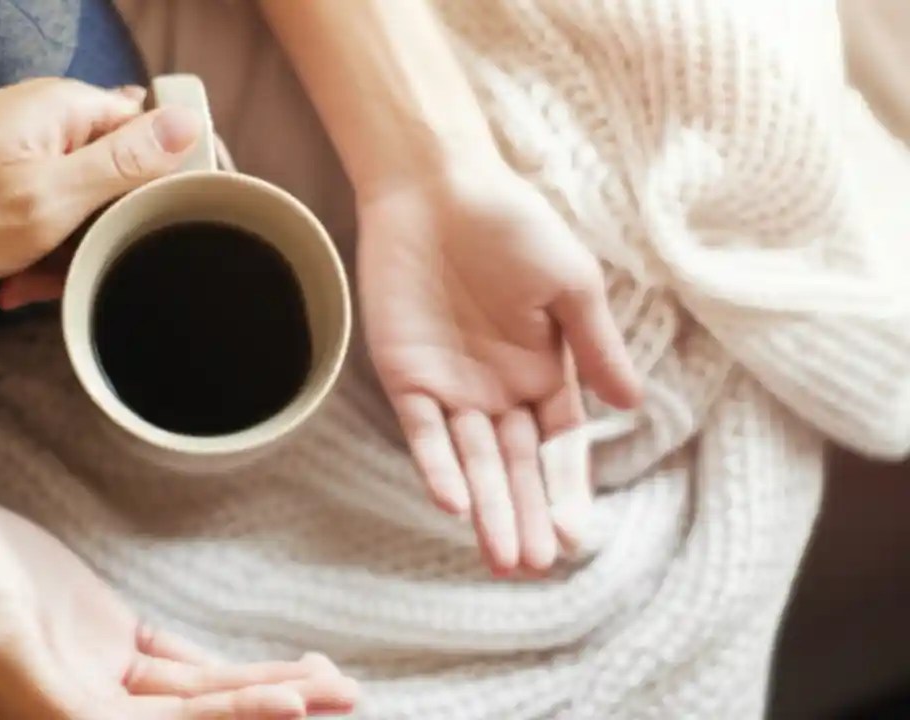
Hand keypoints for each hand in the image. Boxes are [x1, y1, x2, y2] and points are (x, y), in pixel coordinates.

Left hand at [0, 79, 200, 302]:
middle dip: (108, 232)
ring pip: (85, 212)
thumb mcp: (48, 196)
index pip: (155, 133)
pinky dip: (37, 258)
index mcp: (68, 111)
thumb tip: (189, 124)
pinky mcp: (5, 192)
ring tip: (30, 282)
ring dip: (68, 254)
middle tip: (79, 266)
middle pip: (122, 179)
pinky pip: (48, 224)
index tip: (163, 229)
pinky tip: (11, 285)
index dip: (168, 183)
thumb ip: (124, 162)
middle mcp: (52, 126)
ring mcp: (27, 159)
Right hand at [0, 492, 358, 718]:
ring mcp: (102, 678)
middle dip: (269, 706)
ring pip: (199, 692)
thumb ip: (47, 695)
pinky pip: (182, 665)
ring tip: (334, 683)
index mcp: (63, 718)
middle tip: (346, 696)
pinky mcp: (108, 644)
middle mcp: (91, 709)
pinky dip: (229, 668)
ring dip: (265, 686)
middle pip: (197, 718)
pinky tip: (280, 668)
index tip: (296, 706)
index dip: (233, 719)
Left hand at [359, 170, 640, 573]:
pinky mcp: (405, 376)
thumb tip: (633, 409)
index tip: (573, 538)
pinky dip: (437, 465)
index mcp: (544, 373)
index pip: (558, 449)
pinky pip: (423, 430)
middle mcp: (498, 391)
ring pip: (471, 461)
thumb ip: (597, 347)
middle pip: (513, 467)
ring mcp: (451, 388)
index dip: (564, 492)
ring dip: (485, 507)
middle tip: (531, 566)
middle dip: (523, 516)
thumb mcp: (570, 285)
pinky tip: (454, 502)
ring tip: (500, 557)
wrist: (438, 187)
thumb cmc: (513, 227)